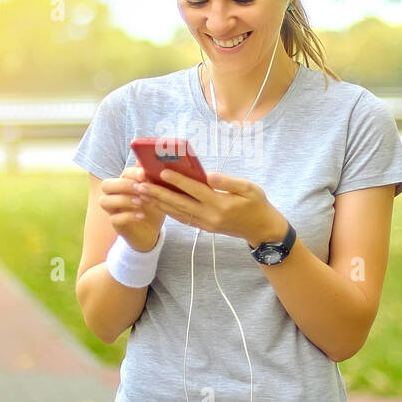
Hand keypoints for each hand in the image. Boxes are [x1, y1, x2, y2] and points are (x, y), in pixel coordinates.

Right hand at [100, 166, 165, 251]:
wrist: (152, 230)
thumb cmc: (153, 206)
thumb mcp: (156, 192)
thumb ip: (153, 177)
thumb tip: (157, 158)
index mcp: (124, 183)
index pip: (122, 174)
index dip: (131, 173)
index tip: (144, 174)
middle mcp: (114, 195)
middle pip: (106, 185)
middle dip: (123, 185)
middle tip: (140, 188)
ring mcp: (113, 210)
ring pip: (105, 201)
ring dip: (123, 199)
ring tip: (140, 202)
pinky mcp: (117, 224)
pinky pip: (114, 219)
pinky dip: (127, 216)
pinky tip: (141, 216)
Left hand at [136, 168, 284, 246]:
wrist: (261, 229)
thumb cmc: (257, 204)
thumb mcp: (250, 188)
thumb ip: (229, 181)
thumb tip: (210, 175)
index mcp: (221, 204)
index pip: (195, 190)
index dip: (178, 181)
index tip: (162, 172)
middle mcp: (210, 216)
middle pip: (179, 203)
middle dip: (158, 194)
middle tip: (140, 184)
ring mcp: (205, 224)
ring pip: (177, 213)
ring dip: (158, 203)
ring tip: (142, 193)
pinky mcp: (204, 227)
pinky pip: (182, 218)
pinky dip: (168, 211)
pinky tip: (157, 203)